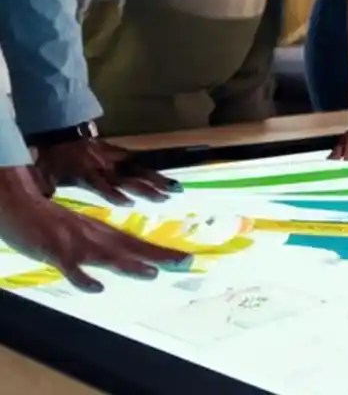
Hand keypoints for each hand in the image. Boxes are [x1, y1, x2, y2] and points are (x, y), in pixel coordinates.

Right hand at [0, 167, 190, 291]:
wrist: (15, 203)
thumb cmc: (47, 221)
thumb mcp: (79, 231)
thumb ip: (100, 243)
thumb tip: (124, 256)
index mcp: (99, 232)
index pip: (136, 243)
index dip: (161, 251)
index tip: (187, 258)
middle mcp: (93, 236)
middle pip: (131, 247)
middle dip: (158, 255)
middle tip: (186, 262)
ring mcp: (74, 243)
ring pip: (106, 255)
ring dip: (130, 264)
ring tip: (152, 272)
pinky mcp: (53, 251)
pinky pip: (70, 267)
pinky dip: (83, 277)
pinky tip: (96, 288)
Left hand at [35, 137, 180, 205]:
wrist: (58, 131)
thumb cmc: (51, 158)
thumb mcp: (44, 174)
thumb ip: (47, 188)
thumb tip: (45, 198)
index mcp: (84, 173)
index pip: (102, 185)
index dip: (114, 194)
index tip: (130, 203)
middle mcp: (102, 166)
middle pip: (127, 178)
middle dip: (147, 188)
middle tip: (166, 197)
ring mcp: (110, 157)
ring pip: (137, 169)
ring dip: (157, 179)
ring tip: (175, 188)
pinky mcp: (115, 151)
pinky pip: (134, 159)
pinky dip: (149, 166)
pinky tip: (164, 174)